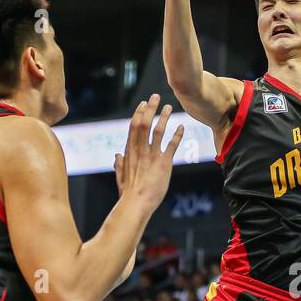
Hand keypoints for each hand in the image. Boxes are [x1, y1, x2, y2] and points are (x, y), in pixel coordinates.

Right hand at [115, 94, 183, 212]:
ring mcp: (152, 156)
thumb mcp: (121, 177)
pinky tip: (182, 126)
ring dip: (164, 117)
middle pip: (144, 123)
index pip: (133, 127)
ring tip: (170, 107)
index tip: (143, 104)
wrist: (136, 204)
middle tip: (155, 96)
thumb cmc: (128, 194)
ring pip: (158, 131)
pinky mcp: (164, 163)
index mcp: (129, 152)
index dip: (138, 114)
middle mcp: (140, 150)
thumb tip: (117, 156)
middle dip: (150, 108)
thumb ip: (120, 165)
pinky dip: (177, 135)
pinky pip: (172, 145)